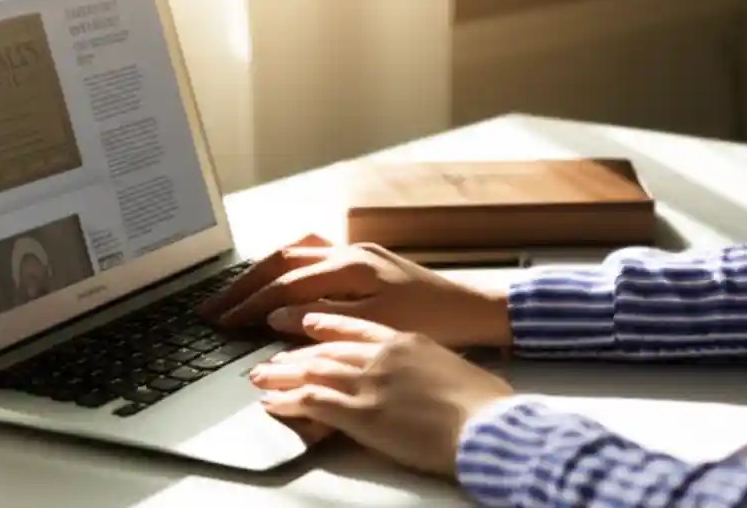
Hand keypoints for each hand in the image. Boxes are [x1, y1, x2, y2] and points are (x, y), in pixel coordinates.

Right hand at [198, 242, 511, 347]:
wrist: (475, 309)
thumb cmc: (433, 321)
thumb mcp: (377, 324)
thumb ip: (323, 318)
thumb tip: (276, 316)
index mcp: (349, 266)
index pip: (284, 283)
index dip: (249, 304)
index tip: (220, 322)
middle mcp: (348, 251)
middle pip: (281, 260)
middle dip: (244, 285)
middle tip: (213, 307)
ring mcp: (357, 252)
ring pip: (295, 252)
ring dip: (263, 272)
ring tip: (237, 293)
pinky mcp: (366, 260)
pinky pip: (313, 255)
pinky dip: (289, 267)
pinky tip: (281, 279)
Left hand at [251, 314, 513, 476]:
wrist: (486, 422)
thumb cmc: (482, 401)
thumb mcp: (452, 368)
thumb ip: (427, 367)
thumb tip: (424, 379)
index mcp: (405, 340)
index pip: (355, 328)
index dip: (327, 326)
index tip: (308, 324)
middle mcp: (381, 354)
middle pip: (326, 350)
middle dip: (295, 354)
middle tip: (273, 358)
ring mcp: (368, 382)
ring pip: (313, 371)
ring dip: (282, 375)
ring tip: (261, 378)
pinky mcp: (360, 413)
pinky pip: (312, 402)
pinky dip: (288, 402)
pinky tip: (273, 403)